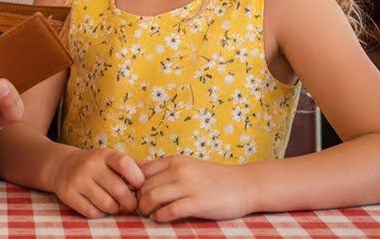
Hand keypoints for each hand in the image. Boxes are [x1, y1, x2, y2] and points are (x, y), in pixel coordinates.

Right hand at [52, 147, 143, 217]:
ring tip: (115, 205)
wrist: (61, 165)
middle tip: (132, 205)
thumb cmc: (96, 165)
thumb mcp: (112, 160)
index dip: (137, 178)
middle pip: (119, 190)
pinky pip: (93, 213)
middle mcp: (90, 165)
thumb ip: (134, 166)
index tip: (139, 186)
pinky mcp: (68, 194)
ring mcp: (77, 180)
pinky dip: (101, 214)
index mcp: (104, 154)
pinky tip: (100, 207)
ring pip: (107, 205)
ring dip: (115, 210)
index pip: (125, 164)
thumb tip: (157, 175)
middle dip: (130, 202)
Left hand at [137, 156, 255, 221]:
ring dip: (146, 210)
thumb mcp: (189, 167)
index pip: (141, 170)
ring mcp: (189, 186)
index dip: (133, 185)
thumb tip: (137, 173)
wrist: (246, 185)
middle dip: (137, 201)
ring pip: (152, 198)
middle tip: (139, 210)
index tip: (134, 196)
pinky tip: (161, 219)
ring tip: (149, 215)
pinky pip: (169, 211)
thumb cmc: (215, 179)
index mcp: (175, 161)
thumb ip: (166, 170)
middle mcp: (179, 170)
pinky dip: (160, 217)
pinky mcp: (198, 203)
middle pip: (144, 186)